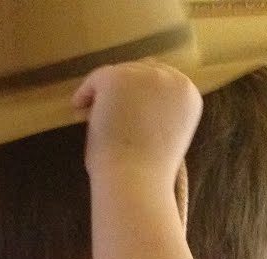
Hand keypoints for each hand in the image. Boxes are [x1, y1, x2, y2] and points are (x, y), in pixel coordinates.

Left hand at [73, 60, 201, 182]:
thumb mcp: (162, 136)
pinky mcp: (119, 78)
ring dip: (105, 93)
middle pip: (141, 71)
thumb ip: (155, 115)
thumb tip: (127, 107)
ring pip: (120, 74)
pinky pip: (96, 78)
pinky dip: (85, 93)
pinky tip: (79, 110)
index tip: (122, 110)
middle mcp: (173, 79)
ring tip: (89, 114)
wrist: (136, 180)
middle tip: (103, 111)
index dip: (139, 94)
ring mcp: (146, 75)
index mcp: (188, 95)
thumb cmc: (146, 173)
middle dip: (123, 91)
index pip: (161, 83)